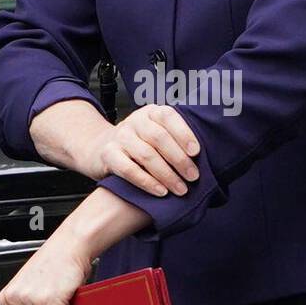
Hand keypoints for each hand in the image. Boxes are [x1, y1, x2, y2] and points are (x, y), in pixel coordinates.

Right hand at [83, 103, 199, 195]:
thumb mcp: (155, 134)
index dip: (184, 133)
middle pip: (159, 138)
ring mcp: (120, 137)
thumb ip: (174, 139)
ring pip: (146, 155)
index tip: (197, 153)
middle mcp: (135, 121)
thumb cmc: (139, 145)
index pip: (168, 117)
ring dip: (167, 174)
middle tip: (194, 177)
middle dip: (179, 159)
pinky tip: (161, 192)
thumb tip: (206, 158)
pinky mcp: (108, 154)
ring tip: (181, 189)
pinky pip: (128, 169)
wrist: (99, 148)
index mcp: (151, 113)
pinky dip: (147, 182)